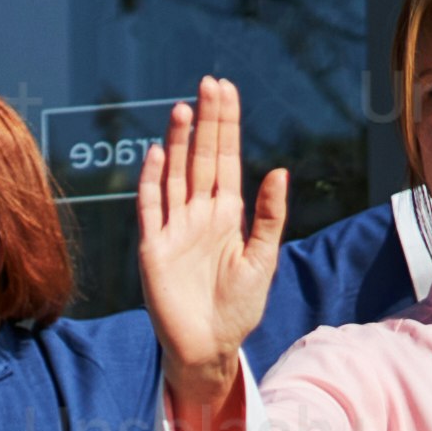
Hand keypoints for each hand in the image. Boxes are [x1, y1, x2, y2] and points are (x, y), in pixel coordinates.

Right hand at [134, 77, 292, 383]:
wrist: (208, 347)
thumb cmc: (238, 308)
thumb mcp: (263, 260)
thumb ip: (270, 216)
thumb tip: (280, 171)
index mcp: (226, 215)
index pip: (226, 159)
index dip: (226, 125)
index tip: (226, 90)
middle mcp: (198, 215)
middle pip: (201, 158)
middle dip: (205, 122)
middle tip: (208, 83)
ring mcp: (174, 229)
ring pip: (175, 175)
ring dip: (178, 143)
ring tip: (184, 108)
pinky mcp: (153, 248)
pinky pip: (151, 207)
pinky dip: (152, 180)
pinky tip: (157, 153)